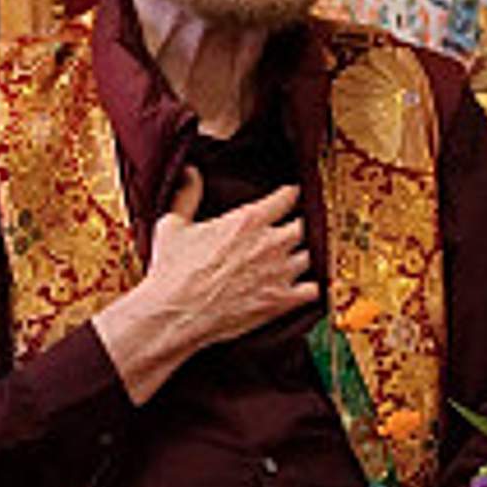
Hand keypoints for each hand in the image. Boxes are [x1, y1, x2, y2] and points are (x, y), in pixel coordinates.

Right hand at [147, 166, 318, 347]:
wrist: (175, 315)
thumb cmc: (172, 272)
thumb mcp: (172, 225)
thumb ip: (187, 195)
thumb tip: (189, 172)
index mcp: (248, 220)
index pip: (286, 197)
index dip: (290, 195)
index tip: (290, 196)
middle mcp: (270, 243)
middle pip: (303, 227)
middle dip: (298, 227)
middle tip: (290, 231)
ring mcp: (279, 273)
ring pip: (309, 257)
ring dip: (301, 258)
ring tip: (293, 261)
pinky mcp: (281, 301)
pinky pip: (313, 290)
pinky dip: (310, 288)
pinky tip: (301, 288)